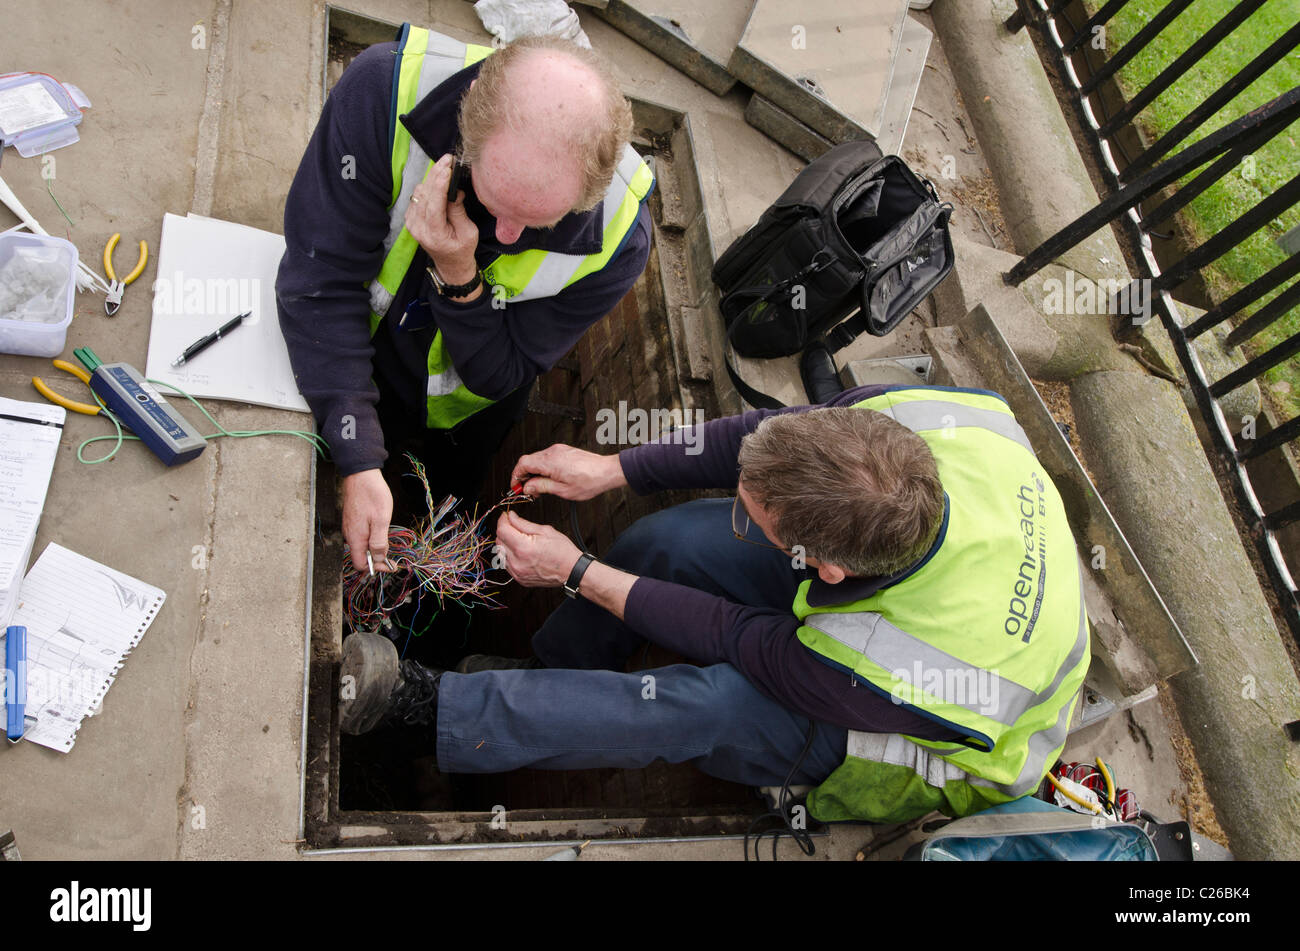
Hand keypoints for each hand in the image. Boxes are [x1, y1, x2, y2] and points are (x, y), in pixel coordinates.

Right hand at [342, 469, 393, 572]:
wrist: (361, 475)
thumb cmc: (372, 495)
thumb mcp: (381, 520)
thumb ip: (378, 542)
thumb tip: (378, 559)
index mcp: (355, 538)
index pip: (360, 565)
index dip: (375, 568)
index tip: (389, 565)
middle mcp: (350, 535)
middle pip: (360, 557)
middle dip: (376, 559)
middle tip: (391, 556)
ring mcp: (350, 528)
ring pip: (361, 546)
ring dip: (374, 548)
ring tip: (386, 540)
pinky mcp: (352, 521)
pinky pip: (360, 536)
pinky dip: (370, 538)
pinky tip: (379, 529)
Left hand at [404, 154, 478, 288]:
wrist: (450, 264)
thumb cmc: (463, 250)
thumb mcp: (468, 232)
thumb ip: (458, 211)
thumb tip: (455, 190)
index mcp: (434, 234)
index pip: (434, 204)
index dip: (440, 184)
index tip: (447, 168)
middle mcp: (418, 228)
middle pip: (425, 194)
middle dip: (436, 174)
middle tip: (448, 159)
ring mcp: (412, 223)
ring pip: (420, 192)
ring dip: (432, 178)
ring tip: (446, 167)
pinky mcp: (411, 218)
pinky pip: (418, 196)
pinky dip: (428, 185)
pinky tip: (439, 180)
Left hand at [494, 510, 581, 587]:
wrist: (571, 571)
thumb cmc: (562, 551)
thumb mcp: (545, 530)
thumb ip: (523, 523)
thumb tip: (510, 516)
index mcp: (524, 547)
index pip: (502, 530)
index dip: (502, 520)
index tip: (506, 516)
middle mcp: (518, 562)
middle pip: (499, 541)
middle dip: (504, 531)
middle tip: (514, 526)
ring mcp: (517, 572)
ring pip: (500, 553)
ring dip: (506, 544)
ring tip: (519, 540)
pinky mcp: (519, 578)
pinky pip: (506, 564)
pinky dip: (509, 555)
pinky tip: (521, 552)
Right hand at [510, 444, 625, 499]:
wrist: (607, 471)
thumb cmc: (590, 481)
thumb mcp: (563, 490)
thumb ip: (542, 487)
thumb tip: (527, 487)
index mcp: (550, 462)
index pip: (523, 464)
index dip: (516, 476)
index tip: (516, 486)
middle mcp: (553, 452)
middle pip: (528, 460)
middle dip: (524, 476)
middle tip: (527, 490)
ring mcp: (558, 450)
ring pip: (537, 459)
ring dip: (534, 472)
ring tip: (540, 487)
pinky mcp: (564, 450)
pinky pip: (547, 457)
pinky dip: (543, 468)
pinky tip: (548, 479)